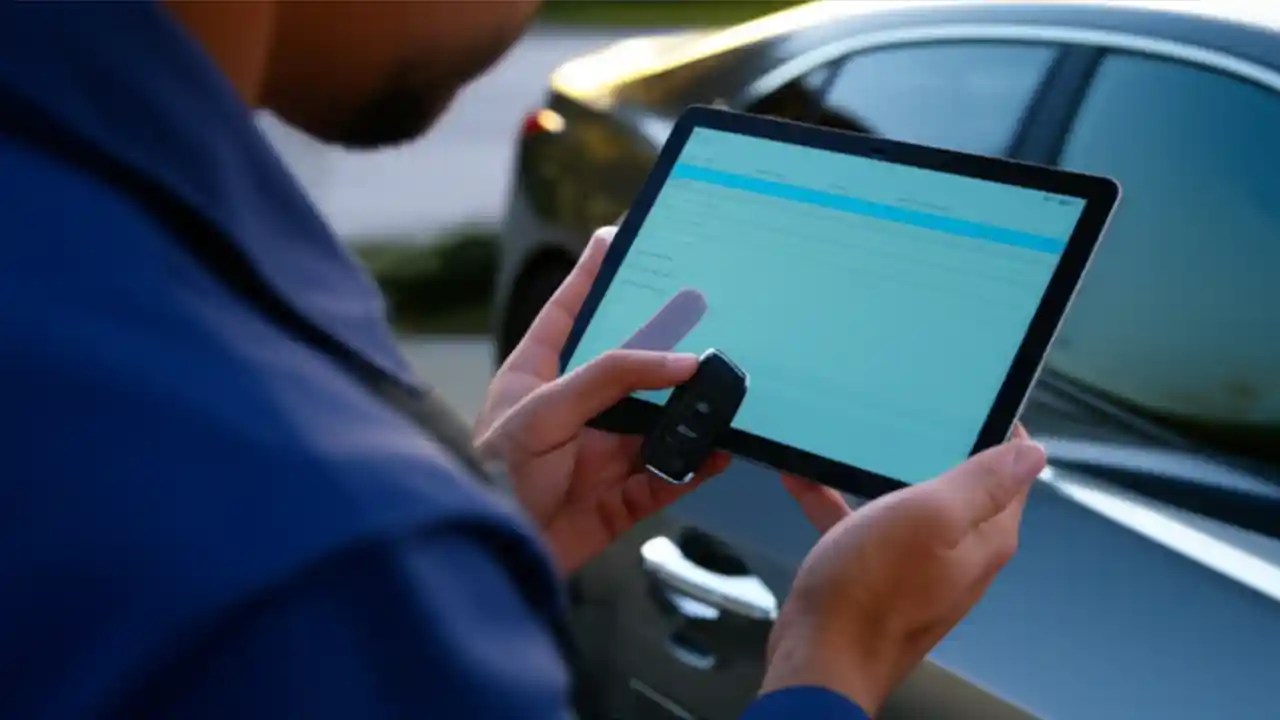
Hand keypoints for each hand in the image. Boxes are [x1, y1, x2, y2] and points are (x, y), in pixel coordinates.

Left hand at [474, 228, 729, 573]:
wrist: (491, 556)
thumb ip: (612, 379)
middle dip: (665, 349)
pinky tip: (719, 451)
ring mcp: (596, 455)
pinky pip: (666, 477)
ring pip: (655, 426)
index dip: (590, 276)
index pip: (566, 313)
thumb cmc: (493, 474)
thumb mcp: (546, 410)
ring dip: (688, 413)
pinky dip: (695, 466)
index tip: (616, 238)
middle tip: (707, 317)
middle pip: (627, 371)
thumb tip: (679, 363)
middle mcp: (571, 411)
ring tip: (726, 391)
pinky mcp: (616, 499)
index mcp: (537, 377)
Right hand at [760, 426, 1044, 715]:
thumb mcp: (930, 517)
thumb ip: (983, 482)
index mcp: (984, 537)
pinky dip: (840, 502)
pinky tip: (806, 481)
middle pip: (960, 486)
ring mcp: (918, 568)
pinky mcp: (878, 578)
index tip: (972, 400)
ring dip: (879, 473)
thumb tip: (1034, 454)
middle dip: (936, 447)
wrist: (818, 658)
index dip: (997, 432)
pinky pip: (863, 526)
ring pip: (907, 504)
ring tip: (853, 443)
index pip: (1012, 473)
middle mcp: (960, 555)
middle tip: (911, 413)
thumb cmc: (869, 590)